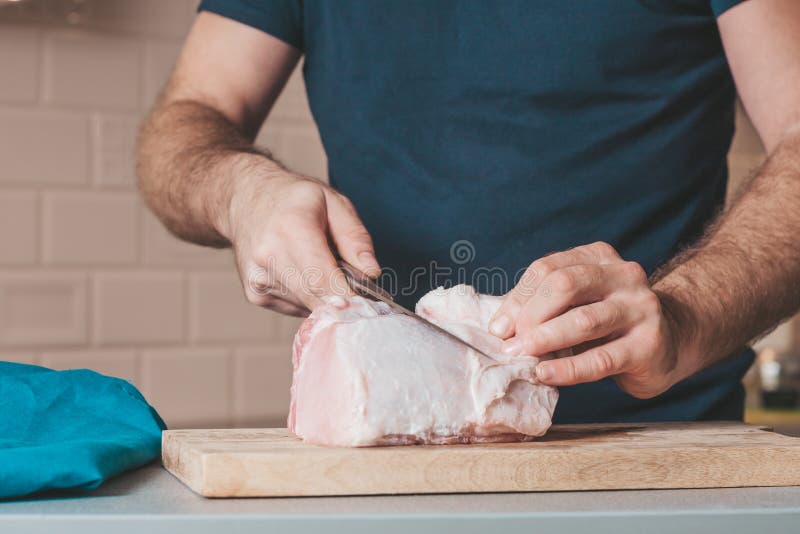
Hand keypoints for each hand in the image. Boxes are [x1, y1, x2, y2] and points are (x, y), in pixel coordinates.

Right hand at [223, 168, 379, 315]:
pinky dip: (309, 296)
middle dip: (343, 302)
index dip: (346, 299)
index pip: (320, 278)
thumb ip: (355, 237)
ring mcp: (258, 278)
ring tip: (324, 268)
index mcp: (290, 227)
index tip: (366, 308)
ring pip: (307, 305)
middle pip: (315, 298)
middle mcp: (268, 255)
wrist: (245, 199)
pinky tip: (304, 273)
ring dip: (325, 297)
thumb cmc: (293, 199)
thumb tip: (371, 273)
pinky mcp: (256, 293)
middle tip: (361, 295)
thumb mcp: (333, 202)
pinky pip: (295, 306)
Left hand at [489, 242, 683, 398]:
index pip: (548, 269)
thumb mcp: (576, 304)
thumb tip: (500, 327)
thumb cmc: (608, 323)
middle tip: (511, 343)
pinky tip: (545, 374)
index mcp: (598, 258)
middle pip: (564, 284)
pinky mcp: (649, 344)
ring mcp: (641, 308)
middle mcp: (623, 275)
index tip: (499, 327)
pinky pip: (601, 358)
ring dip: (544, 339)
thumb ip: (542, 307)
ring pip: (583, 320)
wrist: (669, 342)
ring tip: (520, 356)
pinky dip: (568, 368)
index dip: (518, 298)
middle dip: (530, 315)